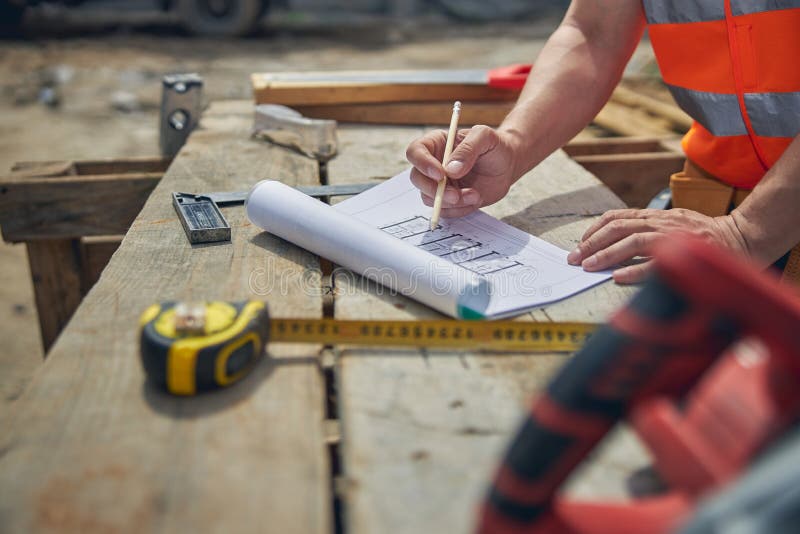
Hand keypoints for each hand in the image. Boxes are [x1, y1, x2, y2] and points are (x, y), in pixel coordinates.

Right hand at [406, 125, 519, 217]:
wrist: (507, 165)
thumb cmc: (495, 146)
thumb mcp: (485, 137)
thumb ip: (468, 149)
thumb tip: (451, 170)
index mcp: (436, 144)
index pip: (415, 152)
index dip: (423, 164)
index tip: (440, 174)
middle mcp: (433, 164)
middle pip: (417, 179)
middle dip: (435, 190)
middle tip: (455, 195)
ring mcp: (439, 184)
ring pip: (430, 198)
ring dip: (452, 202)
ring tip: (475, 194)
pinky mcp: (448, 200)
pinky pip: (445, 211)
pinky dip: (460, 209)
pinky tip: (476, 198)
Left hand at [567, 208, 748, 283]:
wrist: (742, 235)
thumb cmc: (702, 235)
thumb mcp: (671, 223)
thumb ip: (646, 230)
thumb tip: (614, 247)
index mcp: (656, 215)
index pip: (618, 216)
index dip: (595, 229)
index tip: (580, 243)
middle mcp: (661, 222)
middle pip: (619, 228)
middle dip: (592, 244)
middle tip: (574, 259)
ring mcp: (674, 236)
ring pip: (633, 241)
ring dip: (607, 254)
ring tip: (589, 266)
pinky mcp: (686, 253)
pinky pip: (656, 263)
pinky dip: (635, 269)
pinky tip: (617, 276)